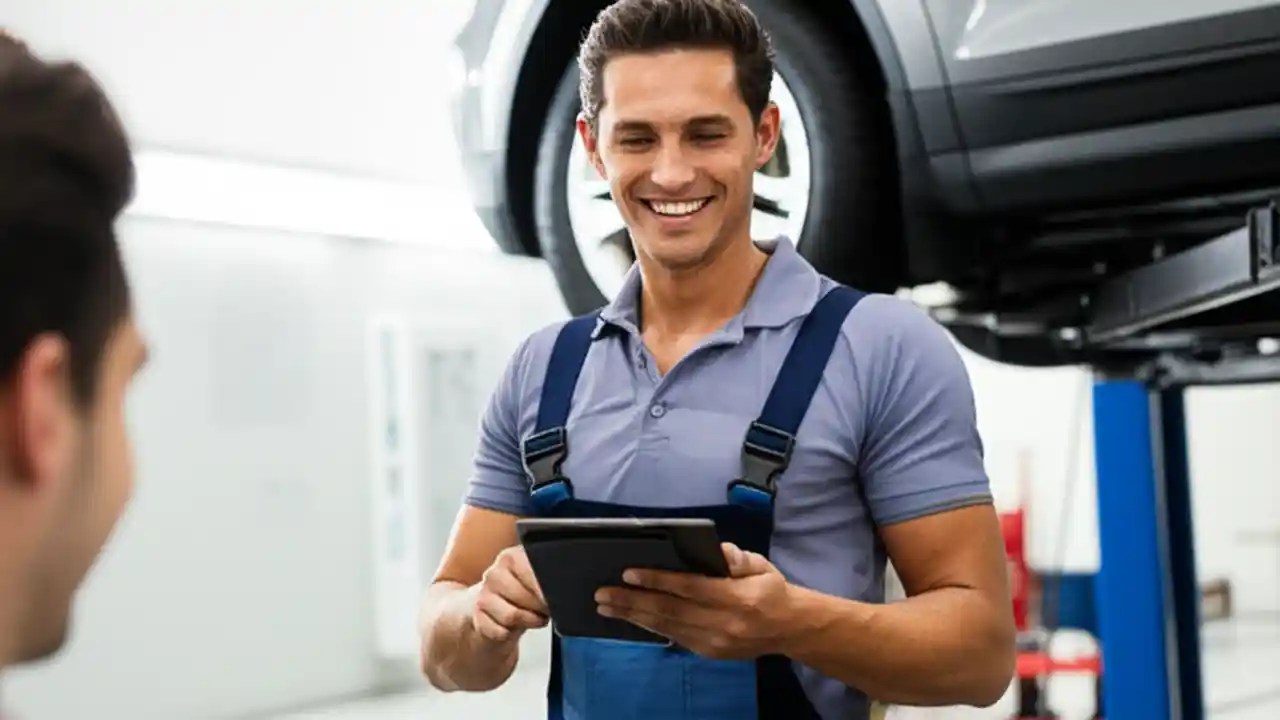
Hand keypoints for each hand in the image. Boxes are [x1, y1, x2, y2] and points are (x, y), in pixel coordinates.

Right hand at [471, 545, 548, 643]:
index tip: (557, 597)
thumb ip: (550, 579)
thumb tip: (566, 591)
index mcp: (511, 558)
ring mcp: (483, 595)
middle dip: (540, 608)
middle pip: (526, 597)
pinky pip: (499, 632)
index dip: (548, 590)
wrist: (492, 612)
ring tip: (533, 617)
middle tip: (544, 609)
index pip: (534, 572)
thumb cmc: (522, 595)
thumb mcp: (537, 580)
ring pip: (512, 616)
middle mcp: (494, 573)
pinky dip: (510, 634)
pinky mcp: (477, 617)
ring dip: (528, 622)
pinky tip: (512, 627)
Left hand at [595, 542, 794, 659]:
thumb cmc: (770, 588)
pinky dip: (649, 626)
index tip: (628, 572)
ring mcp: (716, 643)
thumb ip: (736, 558)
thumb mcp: (760, 564)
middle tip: (602, 593)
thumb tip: (711, 550)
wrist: (790, 628)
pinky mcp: (709, 653)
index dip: (657, 580)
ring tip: (606, 606)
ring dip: (633, 616)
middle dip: (633, 601)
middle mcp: (725, 623)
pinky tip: (630, 617)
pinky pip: (673, 637)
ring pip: (667, 627)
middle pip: (671, 611)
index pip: (690, 587)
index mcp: (739, 597)